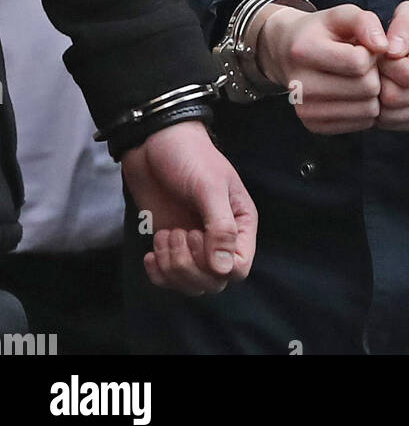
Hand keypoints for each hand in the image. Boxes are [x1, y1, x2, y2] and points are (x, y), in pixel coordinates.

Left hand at [120, 119, 256, 295]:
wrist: (153, 142)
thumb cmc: (188, 156)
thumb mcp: (209, 187)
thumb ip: (221, 227)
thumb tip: (224, 270)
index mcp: (240, 222)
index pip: (239, 267)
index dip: (217, 265)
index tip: (197, 235)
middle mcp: (220, 238)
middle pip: (213, 281)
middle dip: (189, 267)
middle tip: (177, 233)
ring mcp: (194, 243)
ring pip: (190, 284)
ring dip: (172, 267)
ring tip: (165, 235)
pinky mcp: (171, 244)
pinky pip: (168, 278)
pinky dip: (157, 273)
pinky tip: (151, 252)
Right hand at [256, 3, 389, 134]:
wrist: (287, 53)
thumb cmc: (322, 31)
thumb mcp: (341, 15)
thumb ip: (364, 22)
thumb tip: (384, 47)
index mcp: (303, 51)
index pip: (360, 62)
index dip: (371, 53)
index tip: (363, 48)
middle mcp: (299, 86)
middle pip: (367, 88)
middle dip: (374, 73)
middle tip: (364, 65)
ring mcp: (305, 110)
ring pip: (368, 110)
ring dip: (373, 93)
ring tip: (359, 78)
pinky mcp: (313, 126)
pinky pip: (361, 124)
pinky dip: (365, 108)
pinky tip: (354, 94)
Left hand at [374, 0, 408, 130]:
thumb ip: (403, 24)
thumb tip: (392, 51)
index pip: (405, 73)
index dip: (383, 63)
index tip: (379, 52)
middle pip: (397, 98)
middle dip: (378, 81)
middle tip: (376, 67)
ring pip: (393, 116)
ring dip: (377, 98)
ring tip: (380, 77)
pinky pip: (396, 125)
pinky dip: (383, 111)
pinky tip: (385, 91)